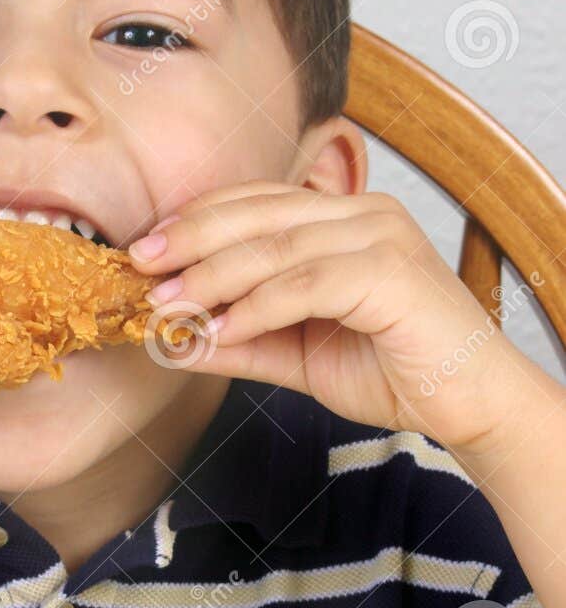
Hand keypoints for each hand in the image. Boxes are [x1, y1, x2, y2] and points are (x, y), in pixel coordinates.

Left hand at [129, 180, 532, 454]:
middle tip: (140, 267)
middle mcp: (363, 213)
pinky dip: (257, 306)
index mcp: (343, 218)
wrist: (468, 404)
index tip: (145, 251)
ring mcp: (380, 237)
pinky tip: (222, 328)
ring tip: (168, 306)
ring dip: (213, 277)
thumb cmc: (393, 371)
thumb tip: (173, 341)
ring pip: (276, 246)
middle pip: (258, 214)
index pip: (256, 202)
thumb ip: (240, 341)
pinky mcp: (391, 274)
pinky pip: (306, 283)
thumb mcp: (297, 354)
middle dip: (191, 241)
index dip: (196, 222)